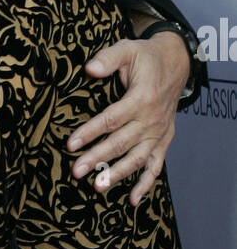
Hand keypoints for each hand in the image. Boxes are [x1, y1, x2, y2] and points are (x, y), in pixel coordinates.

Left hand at [67, 32, 188, 205]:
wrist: (177, 64)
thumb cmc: (147, 58)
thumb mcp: (129, 49)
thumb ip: (108, 58)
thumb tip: (90, 68)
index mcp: (141, 98)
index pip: (111, 119)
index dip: (90, 132)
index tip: (71, 144)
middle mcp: (151, 120)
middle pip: (121, 143)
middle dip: (97, 158)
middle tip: (76, 172)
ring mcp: (158, 133)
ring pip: (137, 159)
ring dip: (118, 174)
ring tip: (98, 187)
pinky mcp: (163, 141)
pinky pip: (156, 166)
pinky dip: (146, 184)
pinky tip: (132, 200)